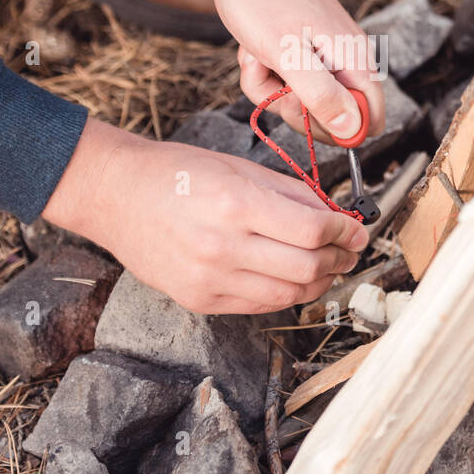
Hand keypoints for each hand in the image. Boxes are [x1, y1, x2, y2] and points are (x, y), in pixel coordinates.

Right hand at [42, 118, 368, 313]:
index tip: (358, 229)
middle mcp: (223, 247)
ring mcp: (210, 279)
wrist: (115, 196)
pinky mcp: (200, 300)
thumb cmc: (176, 173)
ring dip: (319, 281)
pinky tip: (293, 277)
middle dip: (340, 259)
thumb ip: (290, 193)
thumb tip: (335, 215)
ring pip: (289, 294)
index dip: (346, 232)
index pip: (313, 230)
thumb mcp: (238, 167)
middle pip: (307, 267)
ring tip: (328, 265)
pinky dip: (286, 293)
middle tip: (350, 249)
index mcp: (235, 204)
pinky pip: (259, 305)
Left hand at [181, 0, 385, 144]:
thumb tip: (352, 130)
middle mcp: (347, 57)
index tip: (300, 110)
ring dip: (273, 88)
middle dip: (296, 109)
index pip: (370, 119)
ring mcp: (324, 52)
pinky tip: (254, 50)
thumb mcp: (286, 53)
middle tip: (274, 79)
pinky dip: (266, 72)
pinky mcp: (304, 47)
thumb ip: (320, 94)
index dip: (336, 130)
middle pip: (334, 116)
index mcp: (354, 58)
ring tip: (258, 56)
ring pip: (305, 99)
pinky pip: (289, 80)